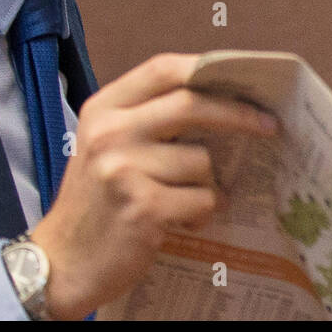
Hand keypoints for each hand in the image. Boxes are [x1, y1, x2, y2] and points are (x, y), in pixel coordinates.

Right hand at [28, 52, 276, 319]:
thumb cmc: (97, 202)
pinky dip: (201, 213)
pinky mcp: (142, 208)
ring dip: (207, 185)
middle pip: (191, 104)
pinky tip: (179, 221)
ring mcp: (123, 170)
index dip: (208, 69)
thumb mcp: (109, 146)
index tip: (244, 79)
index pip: (163, 69)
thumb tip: (224, 98)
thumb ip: (152, 119)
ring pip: (201, 162)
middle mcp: (110, 133)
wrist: (62, 262)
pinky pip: (202, 200)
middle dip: (238, 114)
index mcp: (103, 109)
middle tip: (270, 124)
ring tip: (182, 201)